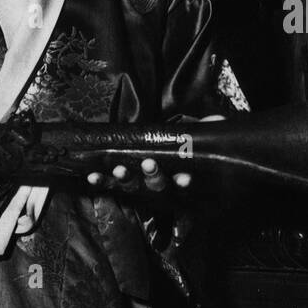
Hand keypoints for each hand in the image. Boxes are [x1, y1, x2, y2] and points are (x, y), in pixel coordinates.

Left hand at [85, 115, 225, 194]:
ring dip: (126, 179)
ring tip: (117, 170)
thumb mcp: (204, 136)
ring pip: (135, 186)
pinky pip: (114, 185)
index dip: (183, 182)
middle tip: (149, 164)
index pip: (184, 182)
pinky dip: (103, 181)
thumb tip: (215, 120)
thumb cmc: (192, 145)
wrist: (181, 156)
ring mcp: (143, 186)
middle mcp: (164, 185)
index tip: (185, 179)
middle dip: (153, 176)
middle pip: (159, 185)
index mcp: (183, 176)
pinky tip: (92, 177)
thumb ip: (210, 128)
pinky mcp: (127, 183)